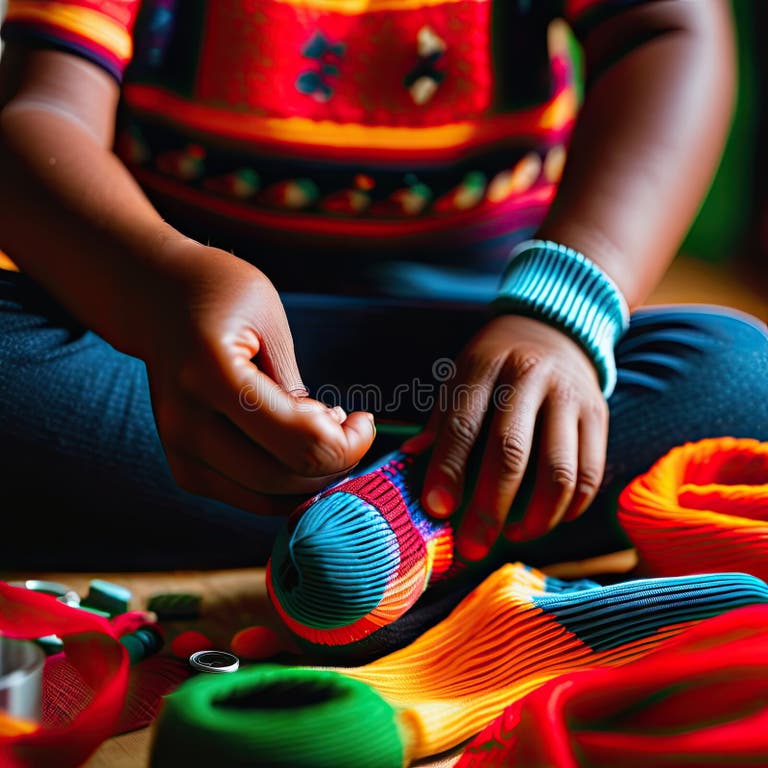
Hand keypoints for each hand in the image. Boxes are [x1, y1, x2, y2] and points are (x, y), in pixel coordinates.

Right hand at [141, 241, 375, 512]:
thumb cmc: (219, 295)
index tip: (362, 418)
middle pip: (285, 478)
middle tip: (348, 425)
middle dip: (334, 461)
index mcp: (211, 374)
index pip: (299, 440)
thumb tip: (323, 439)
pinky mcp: (184, 467)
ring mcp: (179, 451)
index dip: (348, 442)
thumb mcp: (269, 319)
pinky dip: (285, 483)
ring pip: (268, 498)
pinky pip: (249, 497)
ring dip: (310, 476)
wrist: (154, 298)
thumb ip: (293, 384)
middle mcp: (186, 422)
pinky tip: (294, 445)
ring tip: (318, 429)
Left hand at [406, 315, 607, 560]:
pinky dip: (570, 508)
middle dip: (490, 507)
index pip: (463, 424)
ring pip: (559, 470)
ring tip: (513, 537)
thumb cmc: (495, 364)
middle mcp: (530, 378)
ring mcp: (570, 396)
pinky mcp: (598, 415)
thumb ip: (440, 420)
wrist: (554, 329)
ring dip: (536, 517)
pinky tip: (547, 520)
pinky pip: (590, 473)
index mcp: (485, 366)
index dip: (448, 470)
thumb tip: (409, 462)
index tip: (436, 509)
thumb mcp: (460, 376)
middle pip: (511, 451)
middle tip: (472, 547)